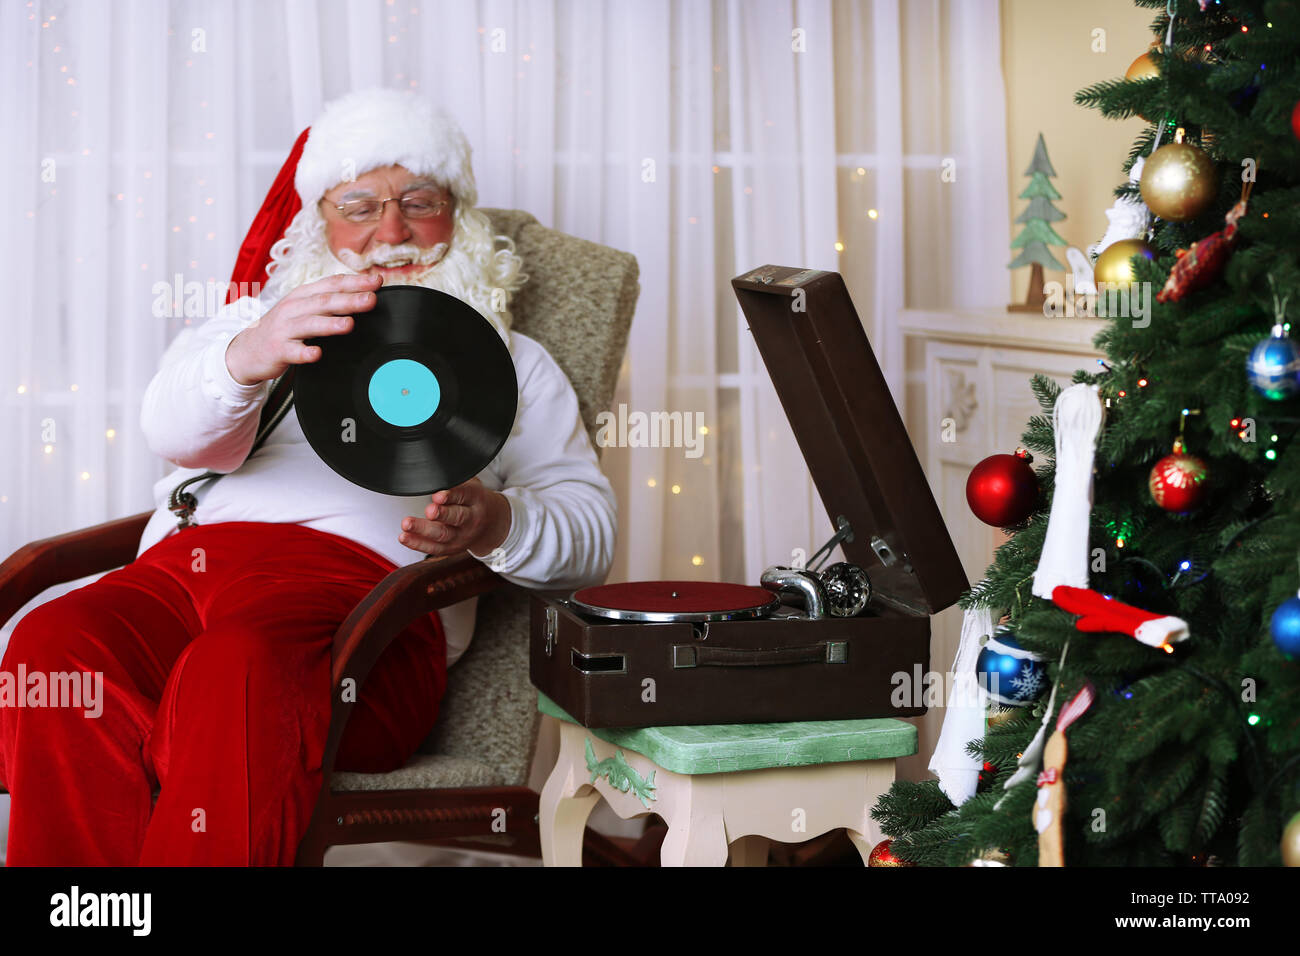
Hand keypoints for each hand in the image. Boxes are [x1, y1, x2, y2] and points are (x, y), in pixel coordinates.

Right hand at [225, 272, 382, 384]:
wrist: (246, 350)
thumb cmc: (282, 328)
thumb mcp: (302, 309)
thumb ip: (329, 302)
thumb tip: (363, 294)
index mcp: (302, 296)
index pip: (331, 284)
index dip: (354, 282)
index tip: (377, 281)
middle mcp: (293, 309)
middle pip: (324, 302)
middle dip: (349, 300)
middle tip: (371, 300)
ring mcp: (284, 329)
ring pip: (309, 324)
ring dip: (330, 324)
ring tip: (349, 324)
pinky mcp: (277, 350)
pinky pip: (293, 352)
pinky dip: (305, 353)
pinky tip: (317, 354)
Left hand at [398, 478, 511, 557]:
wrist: (492, 525)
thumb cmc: (474, 500)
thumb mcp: (472, 485)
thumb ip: (455, 480)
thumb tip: (432, 468)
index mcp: (476, 499)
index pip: (464, 496)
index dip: (451, 495)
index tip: (437, 495)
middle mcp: (471, 519)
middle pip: (457, 517)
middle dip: (442, 514)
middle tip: (429, 510)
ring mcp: (462, 536)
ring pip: (443, 535)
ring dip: (423, 530)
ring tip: (407, 524)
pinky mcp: (452, 548)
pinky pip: (434, 548)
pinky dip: (418, 543)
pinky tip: (404, 537)